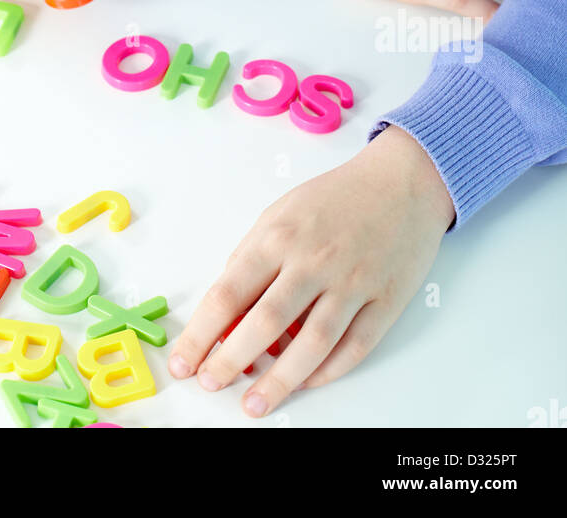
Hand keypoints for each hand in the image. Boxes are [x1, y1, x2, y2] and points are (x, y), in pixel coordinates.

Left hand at [167, 125, 454, 417]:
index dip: (200, 334)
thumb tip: (227, 309)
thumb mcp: (281, 213)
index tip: (184, 360)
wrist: (401, 181)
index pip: (228, 294)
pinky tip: (305, 383)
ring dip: (278, 381)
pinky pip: (353, 347)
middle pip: (264, 323)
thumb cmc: (336, 198)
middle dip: (230, 362)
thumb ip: (252, 257)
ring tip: (254, 404)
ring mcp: (351, 283)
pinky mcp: (384, 301)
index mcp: (279, 237)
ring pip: (310, 345)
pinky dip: (327, 372)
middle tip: (210, 384)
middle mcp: (313, 261)